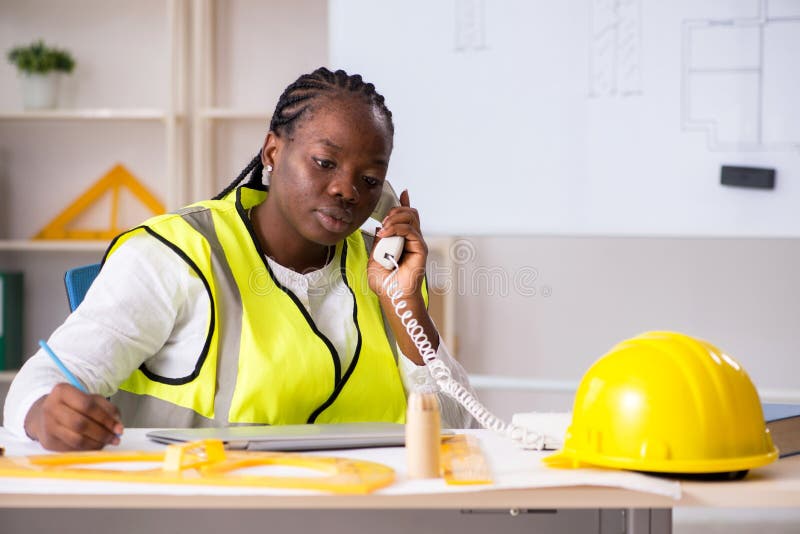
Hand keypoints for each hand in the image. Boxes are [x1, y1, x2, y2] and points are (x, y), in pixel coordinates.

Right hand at [24, 383, 123, 450]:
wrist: (43, 416)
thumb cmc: (71, 405)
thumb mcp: (89, 398)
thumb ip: (106, 408)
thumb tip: (118, 424)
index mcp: (62, 391)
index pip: (87, 405)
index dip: (105, 418)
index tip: (119, 427)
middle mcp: (51, 408)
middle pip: (81, 424)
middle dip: (102, 433)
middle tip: (115, 437)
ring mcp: (48, 426)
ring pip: (77, 439)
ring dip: (97, 443)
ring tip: (108, 442)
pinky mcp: (49, 442)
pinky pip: (73, 448)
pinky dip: (88, 448)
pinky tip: (97, 445)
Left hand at [367, 189, 438, 364]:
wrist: (391, 296)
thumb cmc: (384, 281)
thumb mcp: (374, 257)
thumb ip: (379, 242)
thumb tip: (381, 227)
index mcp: (401, 239)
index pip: (405, 216)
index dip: (404, 203)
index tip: (402, 191)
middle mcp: (411, 239)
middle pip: (409, 212)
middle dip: (395, 209)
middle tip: (383, 220)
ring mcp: (417, 243)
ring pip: (411, 217)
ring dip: (395, 217)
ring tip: (384, 227)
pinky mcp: (420, 249)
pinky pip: (411, 230)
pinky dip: (397, 228)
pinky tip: (386, 234)